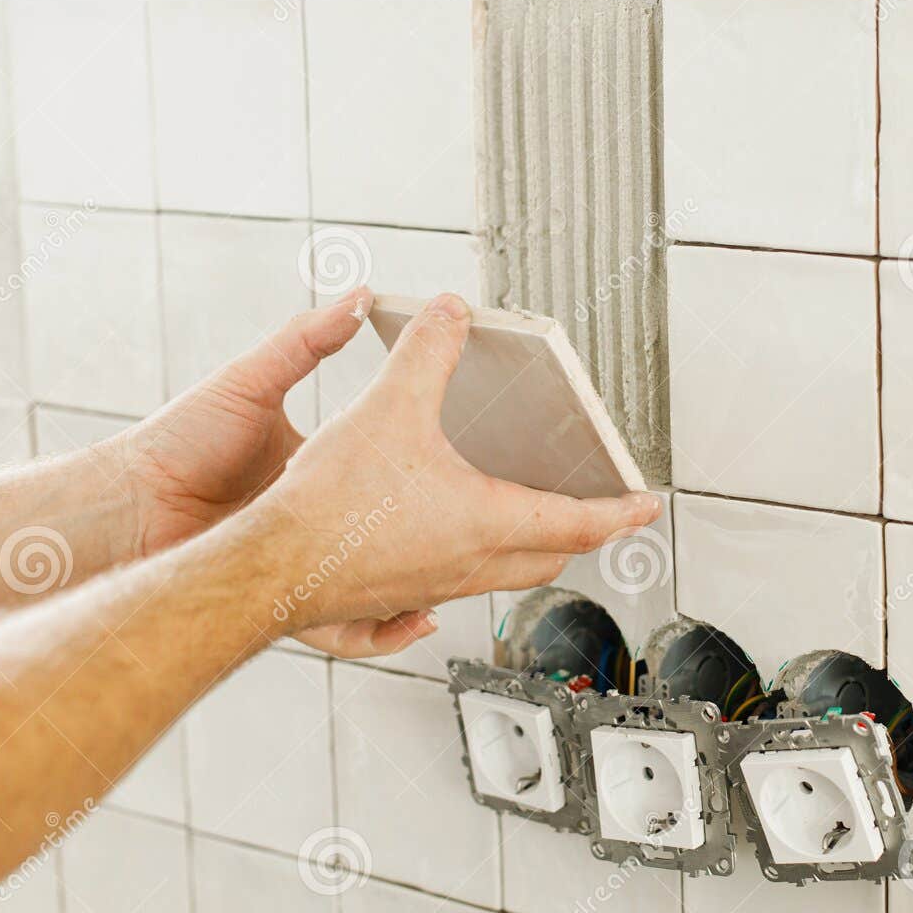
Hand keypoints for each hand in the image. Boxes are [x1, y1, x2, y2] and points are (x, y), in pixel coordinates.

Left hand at [122, 288, 438, 655]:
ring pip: (388, 588)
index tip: (467, 457)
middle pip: (401, 534)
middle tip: (487, 535)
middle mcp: (319, 519)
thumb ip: (307, 340)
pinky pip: (353, 633)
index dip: (430, 468)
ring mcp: (311, 565)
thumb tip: (356, 298)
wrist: (124, 512)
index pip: (391, 465)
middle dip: (446, 543)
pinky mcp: (293, 605)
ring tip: (463, 583)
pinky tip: (413, 620)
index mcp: (316, 465)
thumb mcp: (251, 382)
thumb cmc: (173, 445)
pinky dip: (386, 634)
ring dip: (425, 589)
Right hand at [249, 293, 659, 632]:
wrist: (266, 568)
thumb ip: (427, 354)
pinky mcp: (392, 598)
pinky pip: (450, 585)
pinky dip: (468, 562)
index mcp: (487, 522)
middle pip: (549, 556)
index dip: (622, 512)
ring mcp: (431, 589)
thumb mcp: (390, 408)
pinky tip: (441, 542)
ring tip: (524, 517)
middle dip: (579, 532)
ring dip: (523, 548)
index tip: (647, 507)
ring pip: (502, 574)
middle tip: (595, 513)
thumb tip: (451, 315)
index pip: (581, 522)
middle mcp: (469, 565)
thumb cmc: (328, 506)